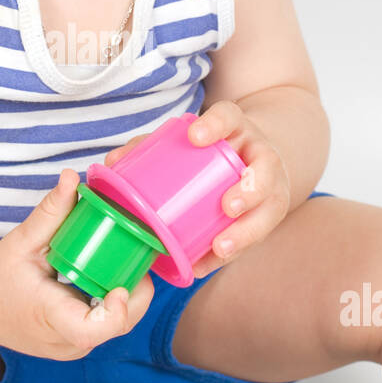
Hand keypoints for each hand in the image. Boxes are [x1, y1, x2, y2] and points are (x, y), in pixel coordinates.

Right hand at [0, 169, 154, 359]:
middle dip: (135, 292)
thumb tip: (71, 177)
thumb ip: (51, 211)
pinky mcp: (76, 346)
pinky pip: (107, 327)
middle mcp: (63, 342)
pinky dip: (114, 304)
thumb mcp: (21, 241)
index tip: (120, 286)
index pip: (90, 331)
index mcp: (48, 318)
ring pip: (118, 328)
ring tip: (123, 263)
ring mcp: (71, 349)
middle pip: (118, 327)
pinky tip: (111, 278)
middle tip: (133, 256)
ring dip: (128, 298)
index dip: (115, 312)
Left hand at [104, 101, 290, 276]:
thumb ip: (150, 148)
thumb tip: (112, 164)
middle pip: (265, 169)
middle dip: (249, 190)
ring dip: (245, 231)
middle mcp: (259, 154)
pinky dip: (231, 252)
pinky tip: (206, 265)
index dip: (216, 125)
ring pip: (269, 208)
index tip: (196, 136)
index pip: (230, 117)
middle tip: (228, 206)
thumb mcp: (186, 139)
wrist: (250, 156)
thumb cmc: (209, 148)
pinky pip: (255, 236)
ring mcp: (268, 185)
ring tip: (220, 248)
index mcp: (234, 128)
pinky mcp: (266, 213)